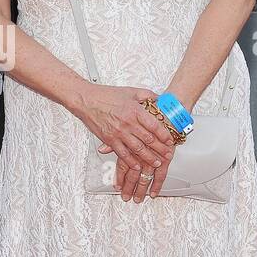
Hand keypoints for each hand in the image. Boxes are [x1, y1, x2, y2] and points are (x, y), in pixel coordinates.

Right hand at [76, 83, 175, 197]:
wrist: (86, 100)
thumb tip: (159, 99)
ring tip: (156, 163)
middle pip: (148, 140)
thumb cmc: (105, 95)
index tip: (170, 140)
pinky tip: (137, 166)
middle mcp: (128, 123)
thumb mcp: (130, 91)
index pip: (154, 125)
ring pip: (138, 149)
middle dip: (160, 149)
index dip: (164, 134)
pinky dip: (131, 161)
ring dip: (149, 158)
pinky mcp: (109, 140)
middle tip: (167, 155)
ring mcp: (118, 133)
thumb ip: (146, 95)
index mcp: (135, 111)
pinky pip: (122, 154)